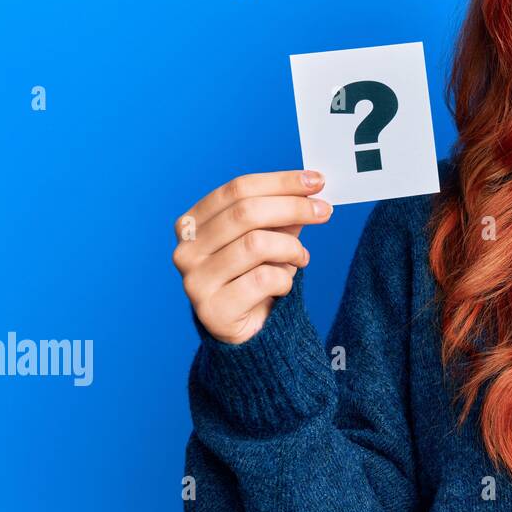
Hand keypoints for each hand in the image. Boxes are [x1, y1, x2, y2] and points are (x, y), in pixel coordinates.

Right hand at [172, 170, 332, 344]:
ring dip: (291, 249)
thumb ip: (283, 212)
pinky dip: (285, 279)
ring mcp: (194, 281)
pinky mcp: (212, 310)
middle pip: (246, 213)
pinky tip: (284, 285)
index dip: (281, 181)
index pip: (238, 189)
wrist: (246, 330)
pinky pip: (263, 280)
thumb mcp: (270, 236)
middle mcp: (186, 249)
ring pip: (256, 244)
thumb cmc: (256, 273)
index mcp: (192, 222)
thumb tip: (312, 184)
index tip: (317, 181)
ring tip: (300, 258)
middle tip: (325, 211)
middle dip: (294, 207)